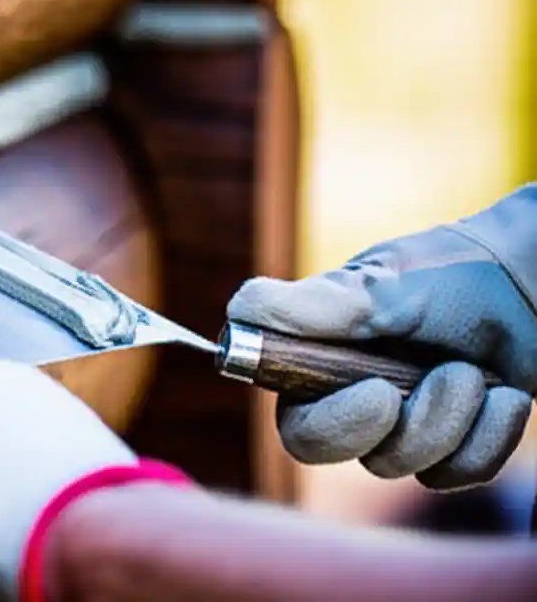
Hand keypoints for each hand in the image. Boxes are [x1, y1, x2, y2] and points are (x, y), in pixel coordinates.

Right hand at [228, 187, 536, 489]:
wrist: (530, 284)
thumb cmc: (450, 273)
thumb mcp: (383, 284)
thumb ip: (314, 306)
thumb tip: (239, 312)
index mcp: (318, 362)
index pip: (295, 424)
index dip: (333, 423)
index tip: (378, 393)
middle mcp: (348, 399)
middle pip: (341, 454)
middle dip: (407, 425)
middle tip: (451, 376)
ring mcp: (400, 428)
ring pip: (404, 465)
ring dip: (455, 415)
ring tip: (478, 371)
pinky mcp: (449, 449)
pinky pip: (458, 473)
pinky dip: (490, 433)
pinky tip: (504, 394)